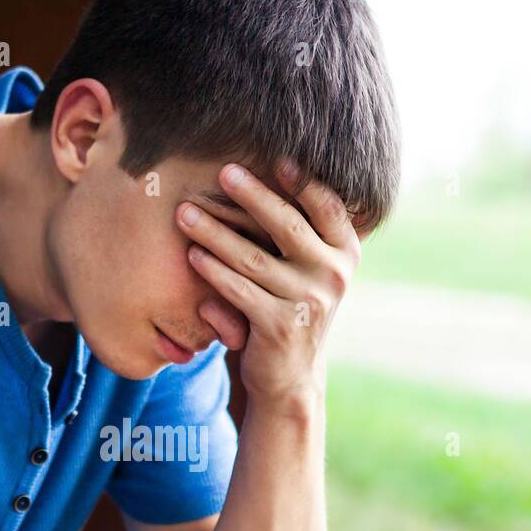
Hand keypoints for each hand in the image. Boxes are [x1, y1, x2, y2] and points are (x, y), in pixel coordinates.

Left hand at [177, 161, 363, 405]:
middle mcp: (333, 276)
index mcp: (345, 253)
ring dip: (215, 232)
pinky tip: (193, 255)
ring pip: (254, 258)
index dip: (303, 181)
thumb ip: (298, 230)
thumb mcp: (304, 267)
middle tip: (223, 172)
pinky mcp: (279, 327)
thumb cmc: (287, 305)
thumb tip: (268, 166)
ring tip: (185, 213)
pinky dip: (212, 271)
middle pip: (288, 225)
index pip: (328, 206)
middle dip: (252, 195)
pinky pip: (238, 290)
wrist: (288, 375)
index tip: (276, 156)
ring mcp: (308, 303)